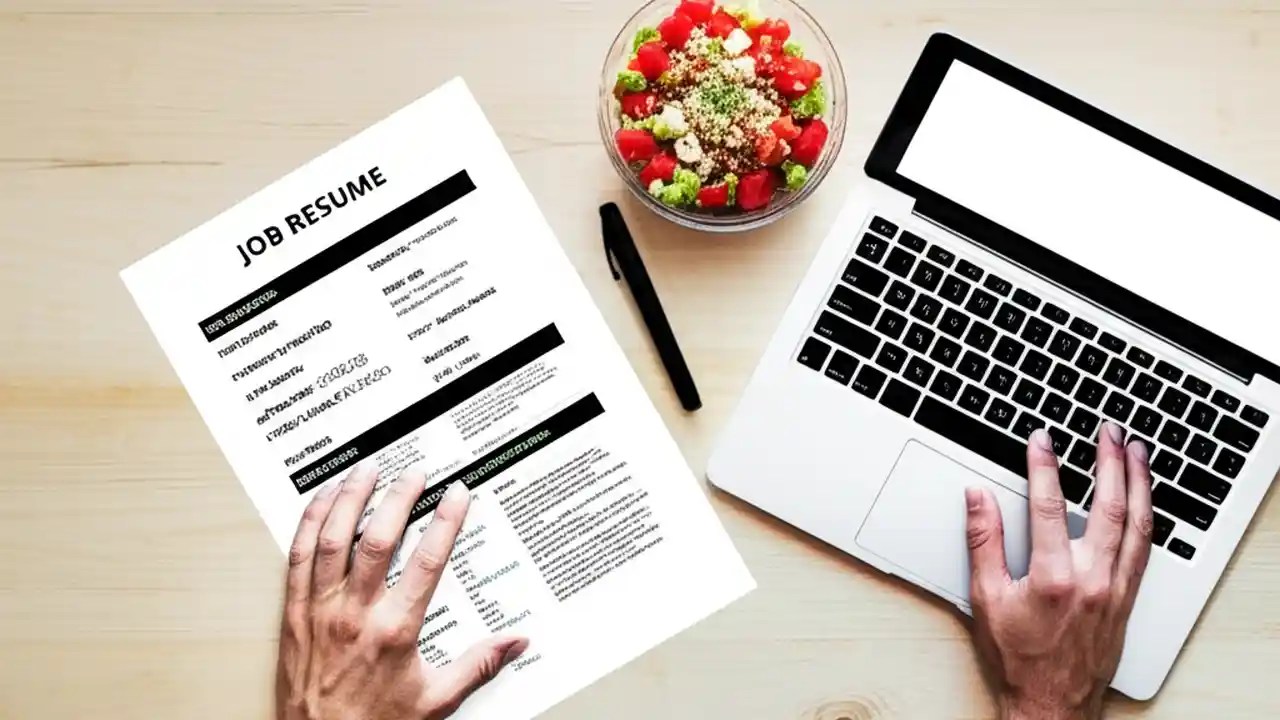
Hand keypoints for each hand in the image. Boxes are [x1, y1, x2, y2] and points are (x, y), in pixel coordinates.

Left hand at [276, 465, 527, 719]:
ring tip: (367, 470)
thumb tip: (516, 643)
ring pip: (333, 538)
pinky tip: (324, 501)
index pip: (427, 561)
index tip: (457, 495)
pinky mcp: (294, 611)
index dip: (446, 521)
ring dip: (350, 498)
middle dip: (400, 497)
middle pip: (378, 538)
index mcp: (395, 630)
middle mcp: (355, 613)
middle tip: (416, 473)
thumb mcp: (435, 701)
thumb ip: (477, 665)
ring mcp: (320, 609)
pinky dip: (311, 522)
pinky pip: (299, 556)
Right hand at [965, 423, 1152, 719]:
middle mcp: (1093, 580)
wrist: (1051, 704)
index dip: (1045, 465)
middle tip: (1108, 432)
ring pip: (1137, 525)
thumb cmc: (1018, 658)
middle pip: (1109, 506)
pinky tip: (1144, 500)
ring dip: (1139, 484)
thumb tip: (978, 499)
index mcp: (1054, 578)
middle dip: (1110, 462)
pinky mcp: (1127, 600)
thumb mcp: (986, 599)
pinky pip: (1144, 550)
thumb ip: (982, 542)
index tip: (1041, 438)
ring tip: (1137, 453)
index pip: (1051, 505)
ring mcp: (1116, 589)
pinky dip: (1146, 518)